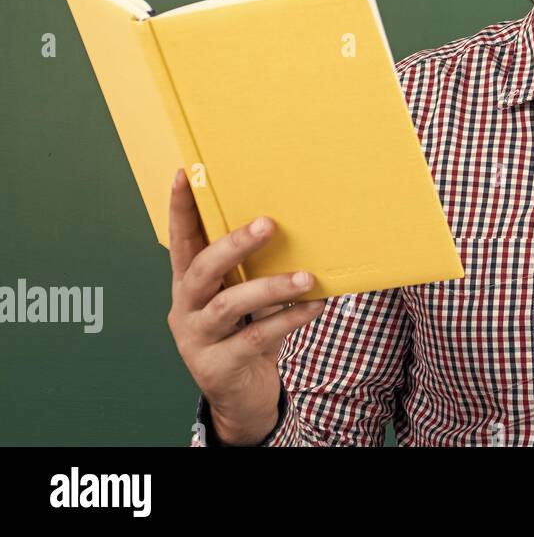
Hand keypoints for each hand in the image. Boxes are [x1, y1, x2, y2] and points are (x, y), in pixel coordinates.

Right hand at [165, 168, 325, 444]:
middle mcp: (186, 308)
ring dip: (271, 287)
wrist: (241, 396)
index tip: (185, 174)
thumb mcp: (245, 299)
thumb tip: (293, 230)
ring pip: (229, 305)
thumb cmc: (245, 334)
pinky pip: (256, 337)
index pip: (181, 241)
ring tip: (306, 277)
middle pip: (203, 269)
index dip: (180, 209)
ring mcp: (197, 338)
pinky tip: (315, 307)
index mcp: (189, 284)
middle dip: (234, 245)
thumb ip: (254, 270)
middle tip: (268, 224)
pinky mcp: (217, 365)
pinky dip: (289, 320)